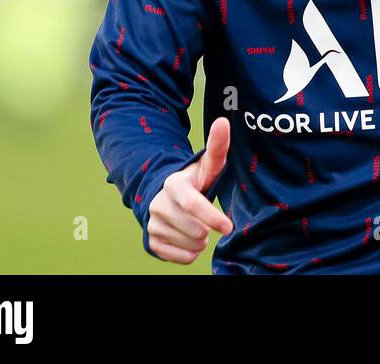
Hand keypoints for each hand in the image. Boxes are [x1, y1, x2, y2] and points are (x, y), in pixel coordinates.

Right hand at [147, 116, 233, 263]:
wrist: (166, 199)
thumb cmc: (194, 182)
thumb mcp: (207, 166)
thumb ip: (217, 147)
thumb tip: (223, 121)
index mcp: (173, 185)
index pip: (192, 204)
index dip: (211, 217)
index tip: (228, 227)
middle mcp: (159, 204)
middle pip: (193, 228)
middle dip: (207, 230)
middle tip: (212, 224)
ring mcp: (152, 223)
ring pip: (188, 244)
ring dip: (200, 242)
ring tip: (199, 229)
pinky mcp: (151, 241)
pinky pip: (179, 257)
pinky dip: (189, 253)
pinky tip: (189, 240)